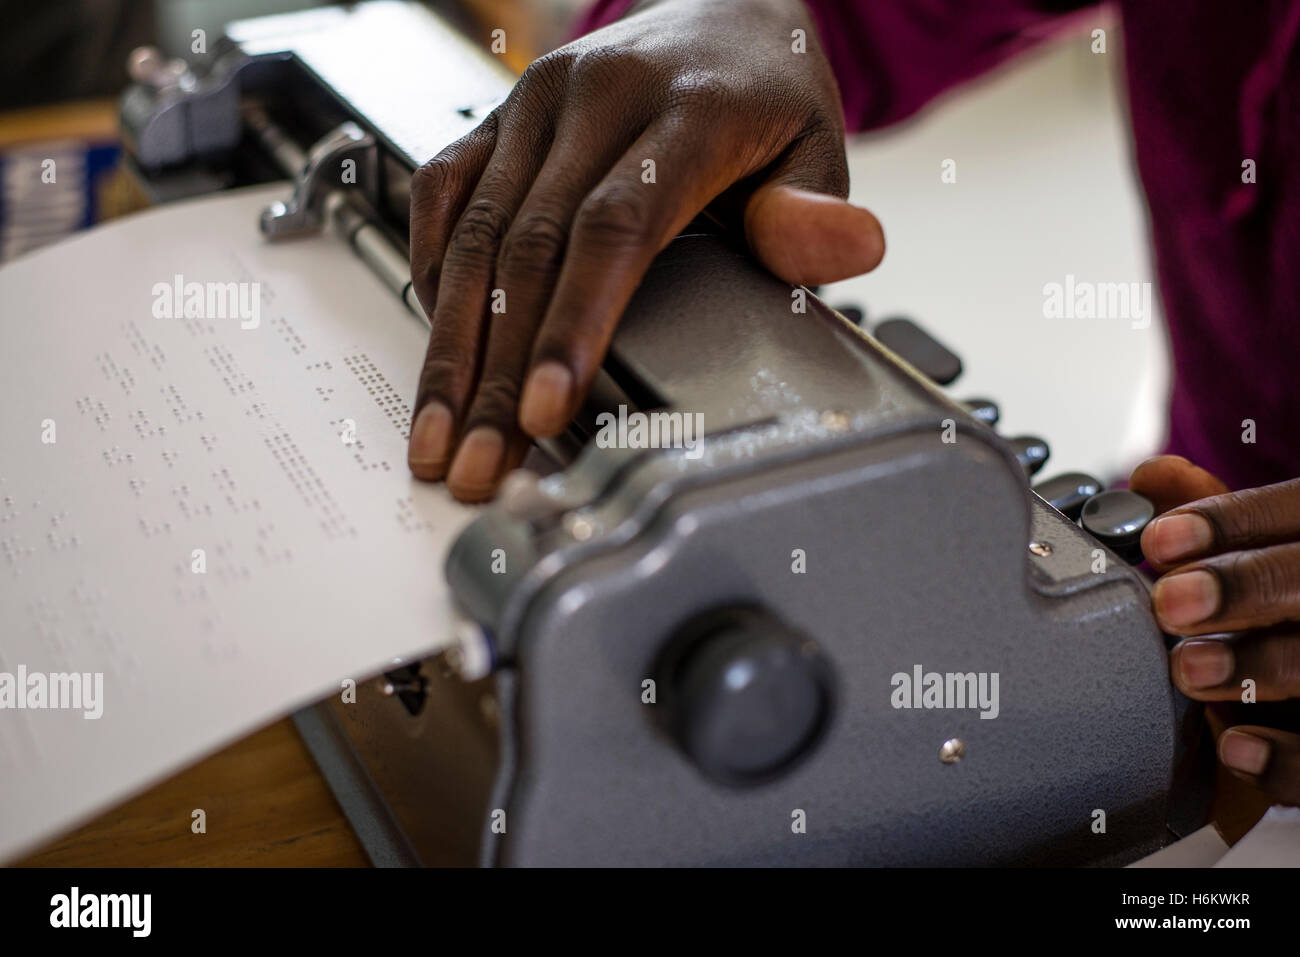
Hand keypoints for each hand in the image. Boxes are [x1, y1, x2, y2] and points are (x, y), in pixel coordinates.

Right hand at [407, 0, 884, 500]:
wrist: (718, 12)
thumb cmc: (763, 93)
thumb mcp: (816, 144)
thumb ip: (815, 207)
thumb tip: (844, 247)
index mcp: (684, 108)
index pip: (616, 227)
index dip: (575, 323)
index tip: (547, 408)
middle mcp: (595, 98)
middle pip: (529, 248)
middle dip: (495, 368)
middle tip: (474, 459)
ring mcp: (536, 104)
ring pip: (472, 232)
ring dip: (450, 345)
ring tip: (435, 433)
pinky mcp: (498, 115)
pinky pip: (441, 191)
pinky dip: (429, 270)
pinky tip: (436, 343)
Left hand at [1132, 455, 1299, 804]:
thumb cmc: (1284, 608)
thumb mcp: (1261, 553)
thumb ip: (1214, 519)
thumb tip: (1152, 478)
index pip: (1296, 509)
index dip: (1230, 521)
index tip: (1159, 541)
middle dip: (1243, 587)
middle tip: (1169, 604)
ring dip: (1259, 664)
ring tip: (1187, 670)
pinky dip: (1286, 759)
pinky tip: (1235, 749)